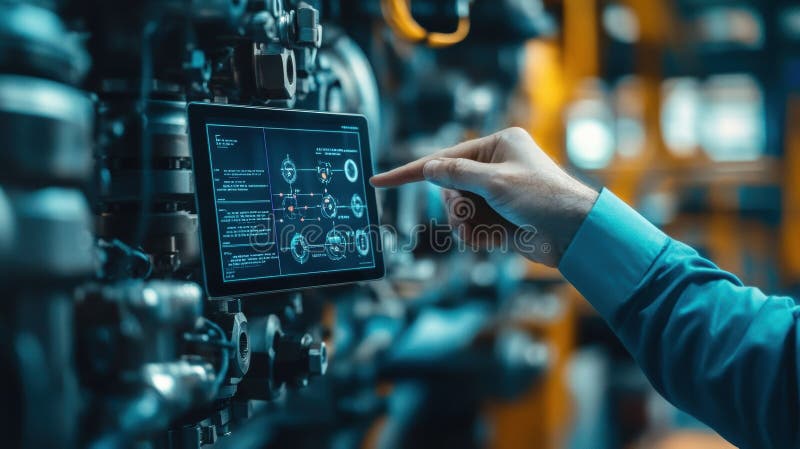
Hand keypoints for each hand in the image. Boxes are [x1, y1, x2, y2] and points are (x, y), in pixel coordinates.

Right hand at [370, 127, 598, 266]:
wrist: (576, 234)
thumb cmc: (545, 198)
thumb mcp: (497, 182)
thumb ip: (458, 173)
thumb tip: (429, 167)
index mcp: (498, 146)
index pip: (444, 158)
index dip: (411, 172)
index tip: (380, 180)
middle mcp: (496, 167)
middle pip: (450, 189)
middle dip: (456, 207)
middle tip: (470, 216)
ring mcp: (498, 194)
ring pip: (459, 212)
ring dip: (466, 225)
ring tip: (484, 231)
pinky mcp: (502, 218)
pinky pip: (473, 228)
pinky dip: (478, 236)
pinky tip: (496, 240)